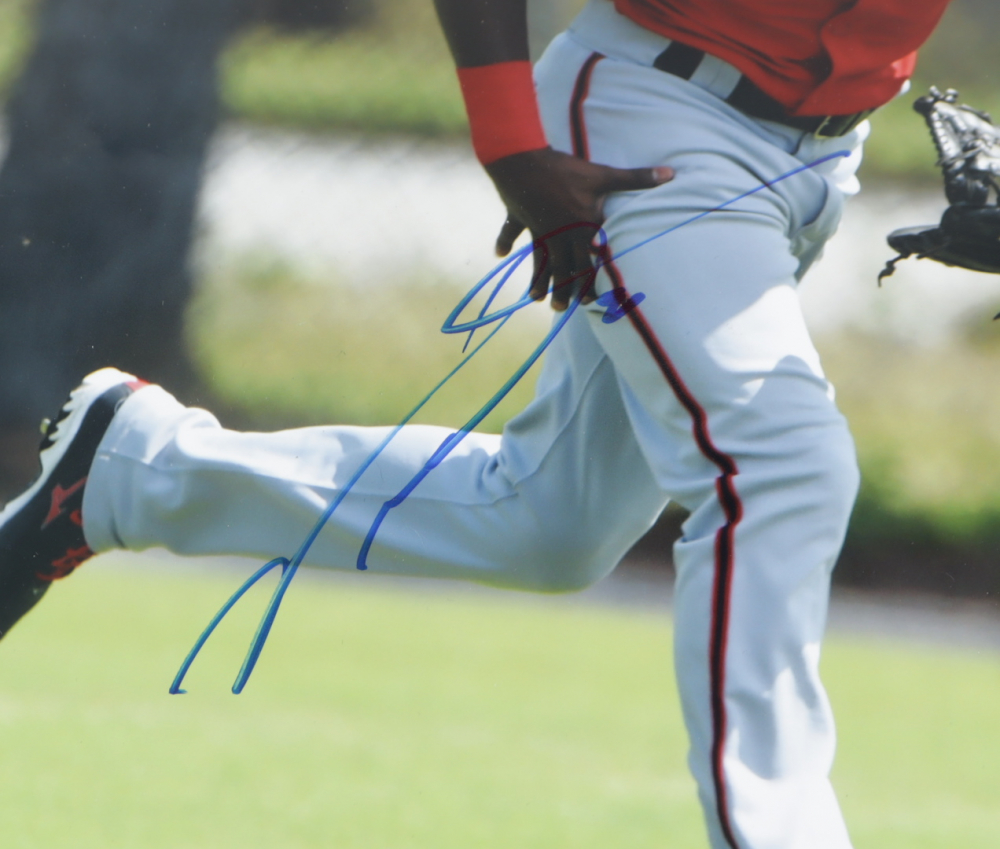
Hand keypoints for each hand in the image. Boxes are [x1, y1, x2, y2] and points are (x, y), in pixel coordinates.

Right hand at [486, 148, 673, 309]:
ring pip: (539, 260)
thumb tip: (670, 174)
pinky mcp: (520, 216)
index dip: (589, 281)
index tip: (591, 301)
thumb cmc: (566, 169)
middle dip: (563, 288)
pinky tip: (498, 254)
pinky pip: (511, 232)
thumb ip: (636, 179)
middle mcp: (559, 233)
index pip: (587, 261)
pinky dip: (504, 241)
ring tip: (535, 299)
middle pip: (563, 267)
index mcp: (580, 227)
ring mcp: (537, 228)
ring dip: (538, 279)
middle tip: (563, 308)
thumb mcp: (602, 174)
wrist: (523, 160)